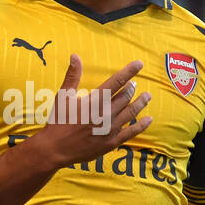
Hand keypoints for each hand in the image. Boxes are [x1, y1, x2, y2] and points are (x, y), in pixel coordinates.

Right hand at [31, 55, 151, 168]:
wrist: (55, 149)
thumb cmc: (58, 121)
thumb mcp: (64, 96)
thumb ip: (72, 75)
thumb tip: (75, 55)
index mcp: (95, 100)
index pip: (117, 81)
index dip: (129, 71)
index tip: (139, 64)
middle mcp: (106, 113)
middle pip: (126, 96)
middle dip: (132, 88)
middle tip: (135, 84)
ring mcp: (110, 128)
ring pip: (131, 111)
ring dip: (141, 102)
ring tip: (148, 96)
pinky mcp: (112, 142)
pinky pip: (132, 132)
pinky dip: (142, 125)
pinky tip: (149, 119)